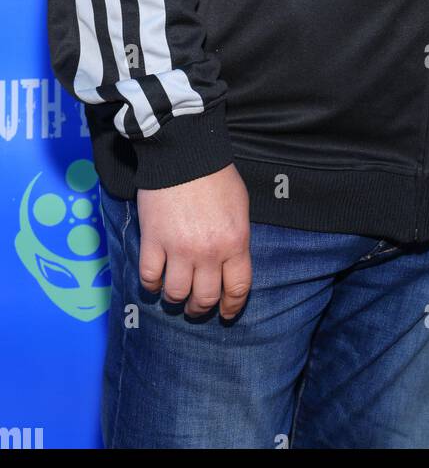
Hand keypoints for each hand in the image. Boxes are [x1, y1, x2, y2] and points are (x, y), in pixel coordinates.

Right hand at [137, 163, 251, 319]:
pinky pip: (150, 277)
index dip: (232, 307)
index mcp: (235, 242)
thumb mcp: (240, 207)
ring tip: (174, 295)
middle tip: (195, 307)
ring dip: (174, 299)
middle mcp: (208, 252)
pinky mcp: (153, 241)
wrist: (184, 154)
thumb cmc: (216, 176)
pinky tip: (154, 281)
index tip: (227, 314)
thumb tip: (230, 263)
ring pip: (175, 294)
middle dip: (200, 308)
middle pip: (205, 298)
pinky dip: (151, 285)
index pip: (237, 288)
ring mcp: (178, 249)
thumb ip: (237, 239)